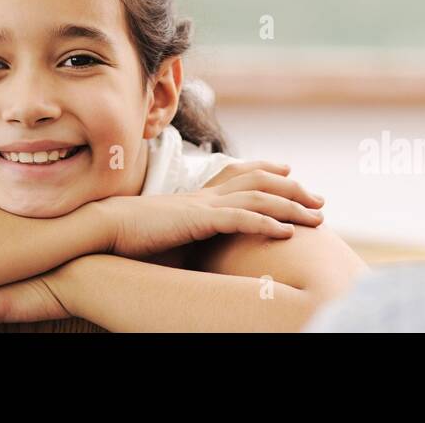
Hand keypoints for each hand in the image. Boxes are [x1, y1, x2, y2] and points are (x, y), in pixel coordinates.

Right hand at [96, 160, 324, 259]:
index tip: (290, 170)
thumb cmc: (130, 238)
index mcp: (200, 197)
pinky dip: (267, 224)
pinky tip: (287, 232)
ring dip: (292, 207)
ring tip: (317, 217)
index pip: (241, 175)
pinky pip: (240, 220)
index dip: (268, 170)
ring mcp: (203, 206)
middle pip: (260, 182)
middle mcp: (206, 196)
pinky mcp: (198, 220)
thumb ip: (190, 240)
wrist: (104, 228)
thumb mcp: (169, 237)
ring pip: (259, 199)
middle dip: (294, 189)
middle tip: (320, 200)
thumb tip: (201, 254)